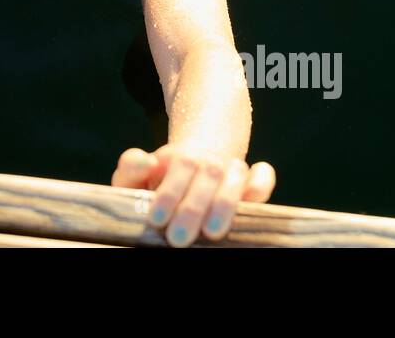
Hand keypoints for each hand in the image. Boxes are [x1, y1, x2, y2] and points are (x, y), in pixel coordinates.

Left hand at [112, 142, 275, 246]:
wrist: (188, 166)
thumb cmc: (155, 180)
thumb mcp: (135, 175)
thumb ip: (131, 167)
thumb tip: (148, 161)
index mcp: (180, 156)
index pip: (180, 165)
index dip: (170, 192)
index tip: (156, 219)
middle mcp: (209, 160)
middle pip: (208, 173)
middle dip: (194, 208)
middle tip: (177, 239)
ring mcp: (231, 169)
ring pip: (237, 175)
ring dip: (226, 203)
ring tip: (212, 232)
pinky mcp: (250, 182)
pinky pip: (263, 177)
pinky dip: (261, 184)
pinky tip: (250, 202)